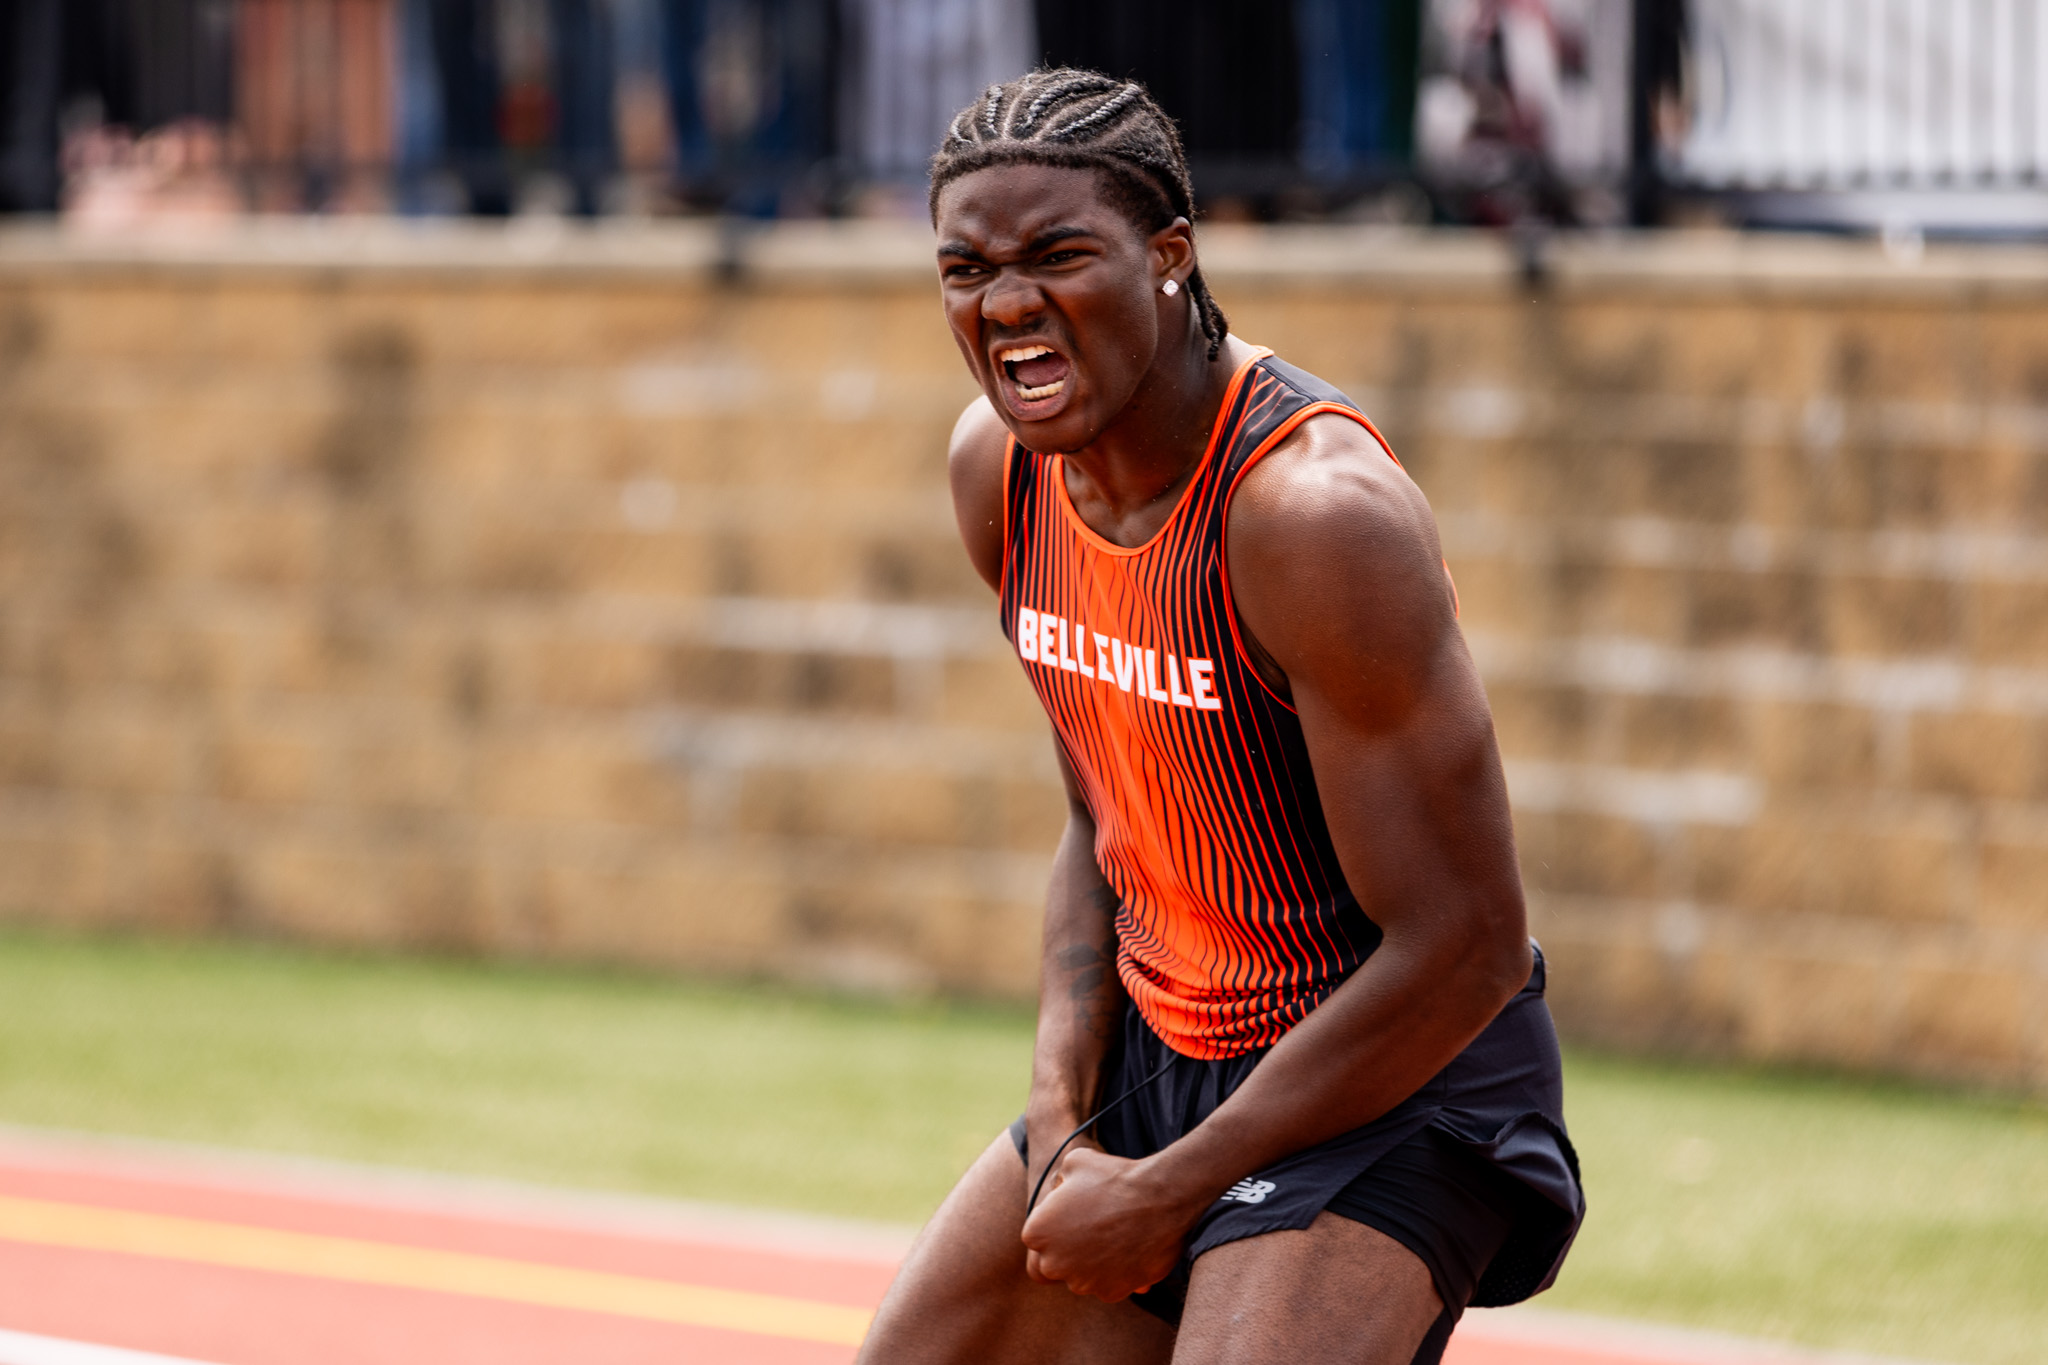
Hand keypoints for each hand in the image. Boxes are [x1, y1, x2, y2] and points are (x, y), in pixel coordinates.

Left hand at [1019, 1148, 1194, 1301]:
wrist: (1159, 1199)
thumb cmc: (1115, 1176)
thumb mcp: (1074, 1161)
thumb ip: (1058, 1181)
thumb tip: (1060, 1191)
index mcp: (1037, 1233)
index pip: (1037, 1237)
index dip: (1056, 1225)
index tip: (1073, 1215)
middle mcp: (1053, 1264)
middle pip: (1056, 1262)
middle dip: (1070, 1249)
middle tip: (1094, 1228)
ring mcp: (1082, 1283)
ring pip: (1081, 1276)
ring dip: (1093, 1263)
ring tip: (1116, 1237)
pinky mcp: (1110, 1293)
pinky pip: (1107, 1286)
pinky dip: (1116, 1274)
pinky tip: (1129, 1251)